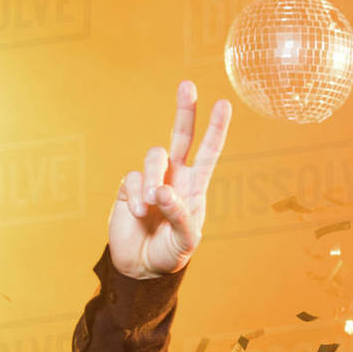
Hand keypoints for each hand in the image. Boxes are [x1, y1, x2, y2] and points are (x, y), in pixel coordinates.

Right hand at [108, 81, 231, 278]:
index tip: (224, 104)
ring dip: (154, 177)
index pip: (208, 152)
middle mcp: (175, 176)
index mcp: (196, 185)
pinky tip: (138, 213)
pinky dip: (135, 196)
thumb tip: (162, 190)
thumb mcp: (186, 239)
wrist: (142, 266)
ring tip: (152, 204)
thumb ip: (179, 215)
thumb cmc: (172, 252)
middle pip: (181, 135)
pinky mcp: (128, 187)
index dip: (216, 128)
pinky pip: (132, 179)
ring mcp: (151, 179)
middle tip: (188, 85)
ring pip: (154, 156)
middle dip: (185, 111)